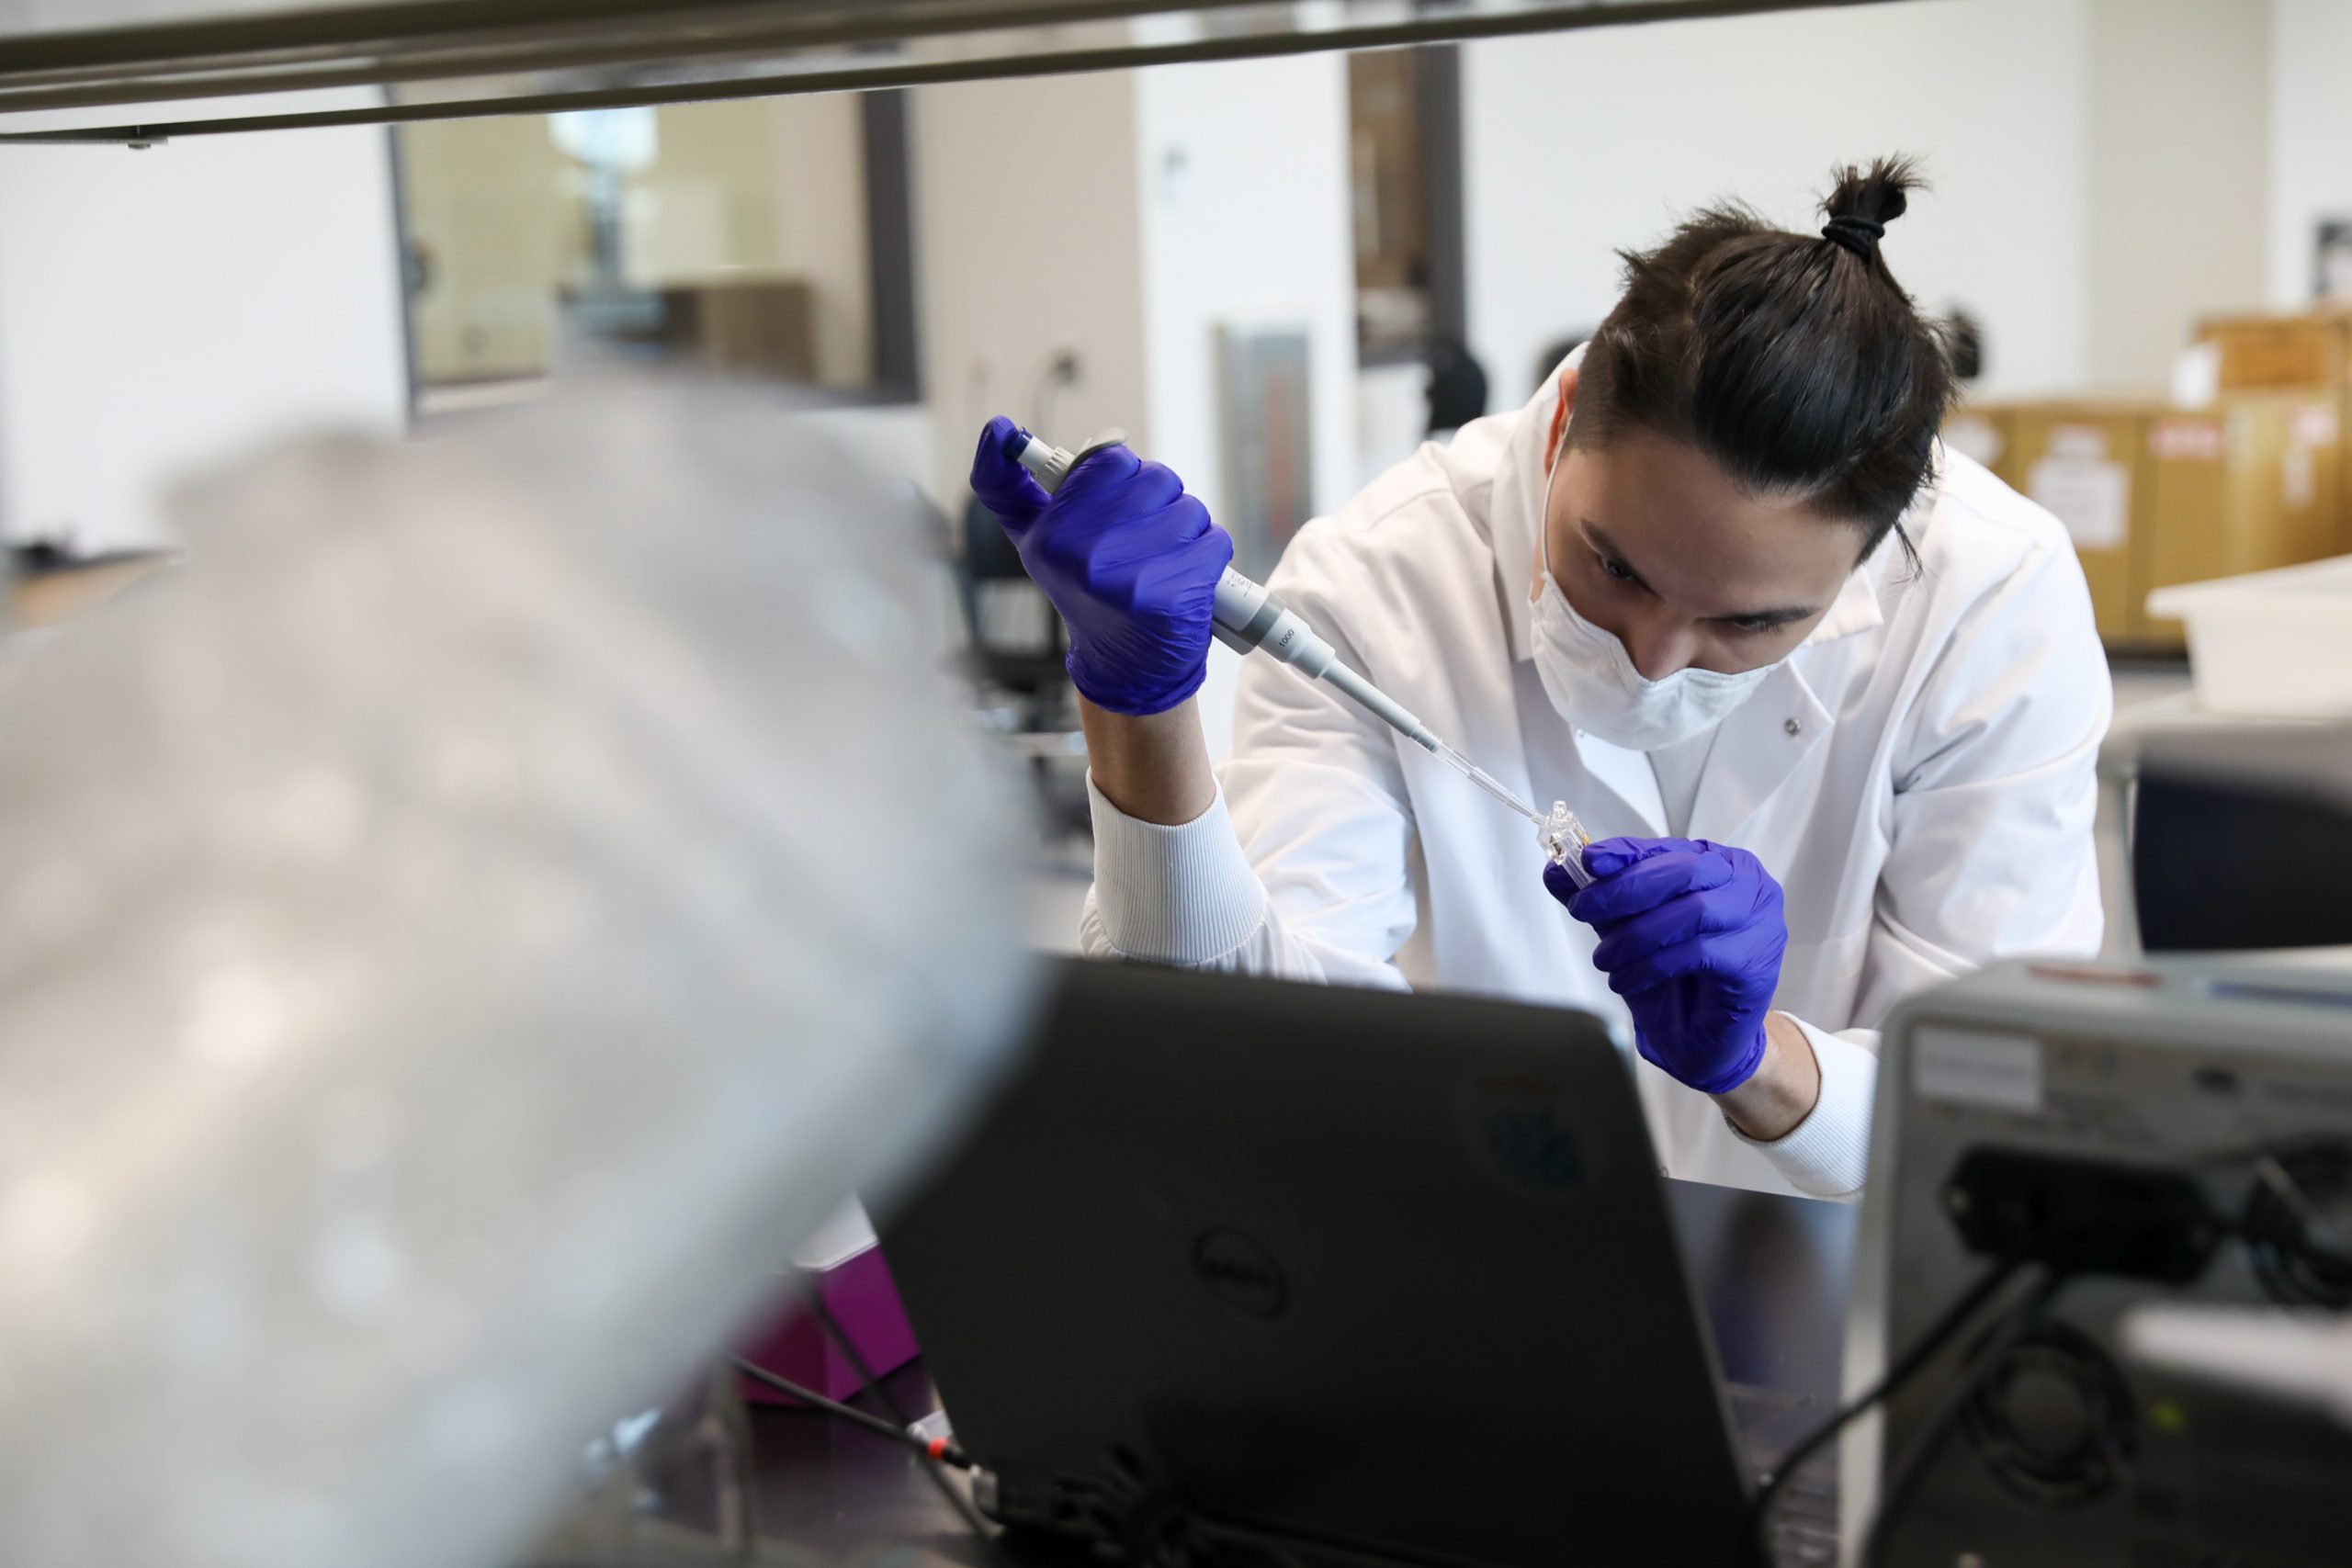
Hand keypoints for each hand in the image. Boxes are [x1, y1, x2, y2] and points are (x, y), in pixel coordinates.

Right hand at [969, 415, 1233, 716]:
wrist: (1123, 662)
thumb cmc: (1081, 588)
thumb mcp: (1033, 538)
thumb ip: (1006, 485)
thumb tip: (997, 428)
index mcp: (1053, 534)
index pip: (1113, 460)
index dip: (1124, 480)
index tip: (1116, 510)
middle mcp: (1089, 556)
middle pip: (1158, 480)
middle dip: (1158, 504)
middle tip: (1142, 543)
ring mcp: (1135, 581)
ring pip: (1190, 509)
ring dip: (1186, 531)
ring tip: (1163, 563)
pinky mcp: (1178, 599)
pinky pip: (1216, 541)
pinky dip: (1208, 556)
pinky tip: (1183, 580)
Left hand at [1543, 837, 1788, 1095]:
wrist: (1700, 1040)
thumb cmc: (1672, 976)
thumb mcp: (1627, 928)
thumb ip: (1599, 897)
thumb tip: (1555, 870)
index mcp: (1719, 863)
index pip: (1669, 848)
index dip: (1626, 852)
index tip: (1588, 860)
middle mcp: (1747, 884)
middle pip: (1683, 871)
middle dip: (1624, 889)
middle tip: (1582, 909)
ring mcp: (1759, 921)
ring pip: (1693, 912)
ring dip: (1635, 935)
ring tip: (1605, 958)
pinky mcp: (1756, 961)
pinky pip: (1699, 953)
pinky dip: (1652, 965)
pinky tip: (1627, 979)